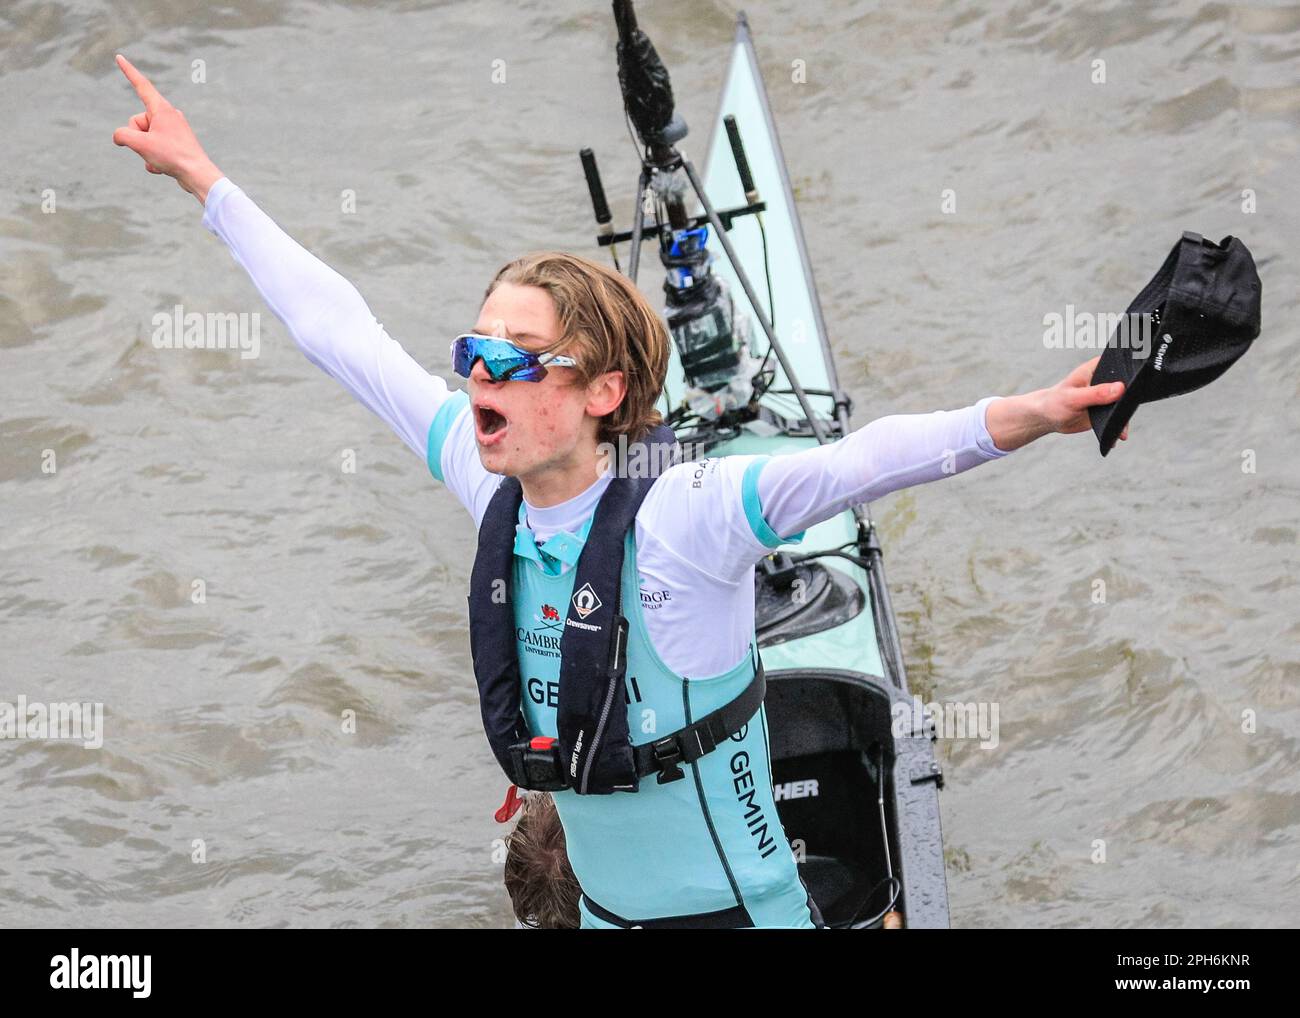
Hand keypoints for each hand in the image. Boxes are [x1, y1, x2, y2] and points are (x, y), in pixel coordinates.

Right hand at [111, 54, 223, 202]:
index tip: (120, 57)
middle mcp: (169, 115)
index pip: (141, 85)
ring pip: (144, 137)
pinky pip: (155, 148)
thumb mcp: (140, 144)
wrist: (198, 175)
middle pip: (137, 121)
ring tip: (160, 160)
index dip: (128, 71)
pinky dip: (153, 159)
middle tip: (151, 148)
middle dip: (137, 137)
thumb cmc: (172, 156)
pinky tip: (162, 168)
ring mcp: (173, 129)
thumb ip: (122, 135)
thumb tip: (120, 137)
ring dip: (145, 151)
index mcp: (162, 109)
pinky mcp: (176, 143)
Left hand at [985, 355, 1127, 451]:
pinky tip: (1116, 438)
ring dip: (1124, 418)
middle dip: (1131, 401)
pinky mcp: (1105, 410)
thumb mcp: (1074, 398)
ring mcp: (1106, 396)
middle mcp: (1105, 380)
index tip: (1138, 386)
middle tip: (1127, 416)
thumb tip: (1120, 388)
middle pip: (1127, 387)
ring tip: (1122, 433)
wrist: (1047, 418)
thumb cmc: (1055, 402)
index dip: (1132, 373)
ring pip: (1123, 404)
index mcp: (1098, 368)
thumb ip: (1096, 393)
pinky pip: (1117, 418)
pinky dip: (1117, 428)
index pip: (1121, 365)